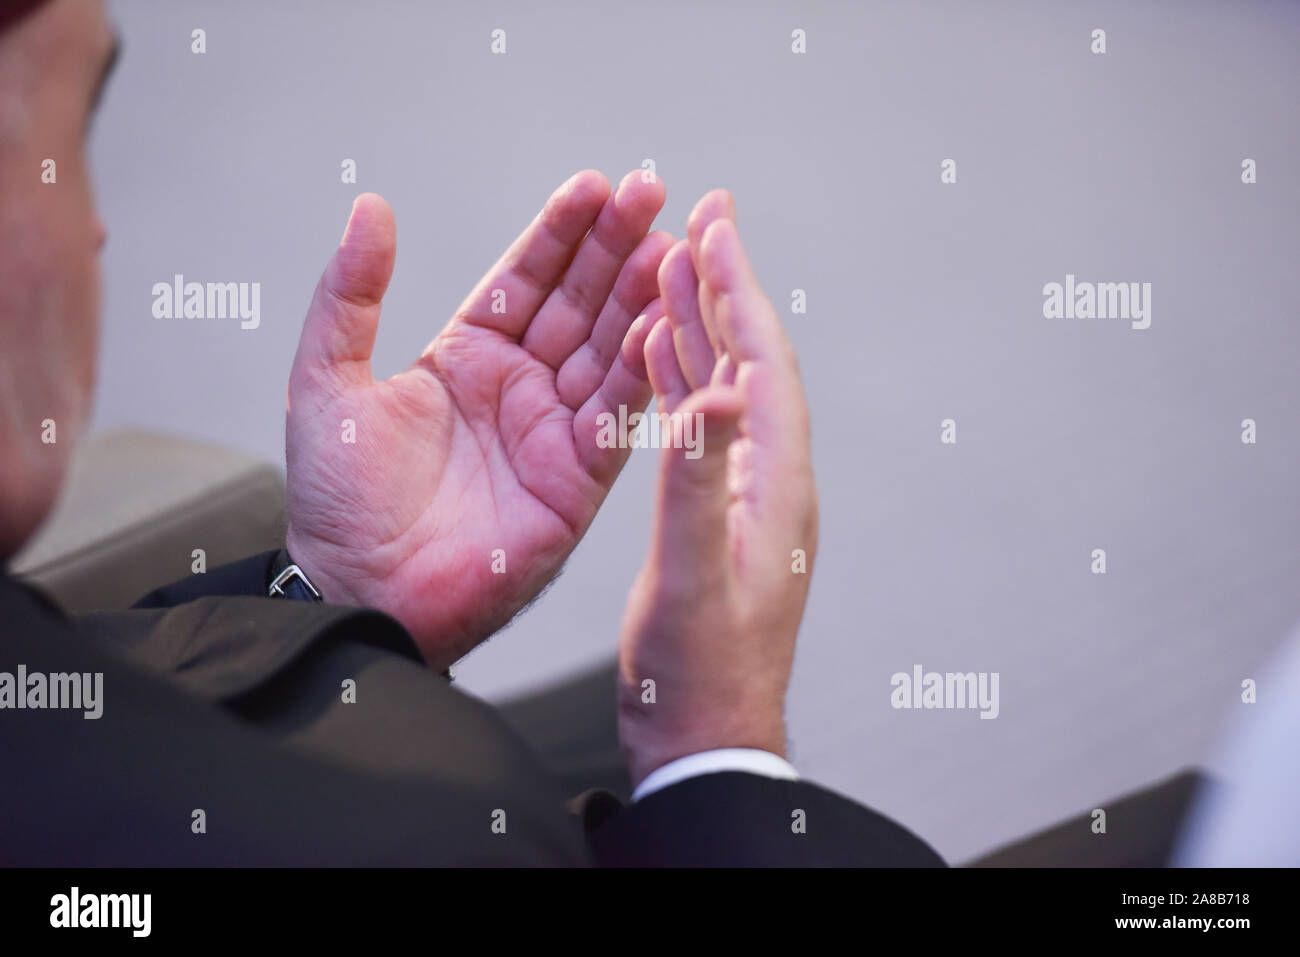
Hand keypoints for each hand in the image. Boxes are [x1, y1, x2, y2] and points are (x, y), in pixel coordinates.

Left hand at [285, 171, 671, 669]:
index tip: (594, 186)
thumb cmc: (338, 502)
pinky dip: (641, 371)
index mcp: (466, 356)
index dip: (560, 231)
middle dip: (614, 247)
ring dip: (639, 298)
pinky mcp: (577, 479)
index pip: (525, 278)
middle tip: (650, 193)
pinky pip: (617, 416)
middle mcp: (518, 386)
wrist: (361, 592)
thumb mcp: (327, 380)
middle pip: (578, 302)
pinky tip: (660, 324)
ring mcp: (552, 430)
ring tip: (669, 246)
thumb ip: (351, 294)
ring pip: (607, 349)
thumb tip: (371, 208)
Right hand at [617, 191, 818, 787]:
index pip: (762, 363)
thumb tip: (716, 396)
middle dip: (726, 287)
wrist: (706, 734)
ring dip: (701, 324)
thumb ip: (699, 487)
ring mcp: (742, 495)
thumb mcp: (693, 580)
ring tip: (677, 268)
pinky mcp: (715, 513)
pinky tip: (660, 358)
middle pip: (749, 360)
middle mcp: (767, 478)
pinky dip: (680, 379)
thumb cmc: (702, 671)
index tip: (715, 227)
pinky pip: (701, 427)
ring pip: (724, 386)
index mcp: (773, 484)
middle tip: (704, 220)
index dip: (739, 291)